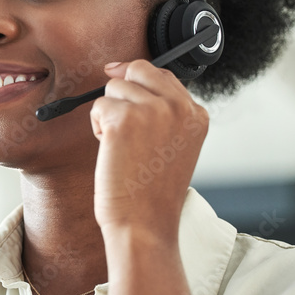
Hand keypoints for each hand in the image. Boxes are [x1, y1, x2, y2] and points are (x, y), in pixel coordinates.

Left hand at [89, 60, 208, 244]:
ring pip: (114, 88)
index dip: (138, 83)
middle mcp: (180, 107)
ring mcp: (154, 110)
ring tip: (123, 148)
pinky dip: (97, 127)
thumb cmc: (152, 192)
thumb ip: (162, 110)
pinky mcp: (124, 119)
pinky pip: (98, 106)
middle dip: (122, 93)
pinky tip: (112, 151)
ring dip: (109, 115)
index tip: (127, 101)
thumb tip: (119, 70)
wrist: (144, 224)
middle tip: (122, 129)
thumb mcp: (172, 144)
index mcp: (197, 114)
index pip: (162, 75)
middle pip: (138, 70)